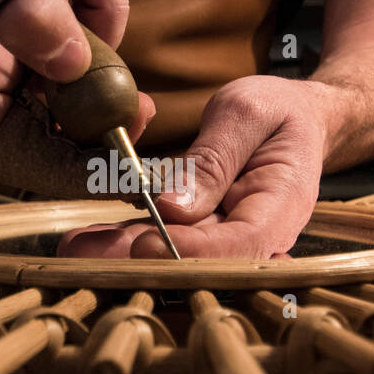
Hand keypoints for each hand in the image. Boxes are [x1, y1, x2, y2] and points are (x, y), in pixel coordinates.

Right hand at [0, 0, 151, 156]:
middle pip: (50, 130)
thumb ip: (28, 5)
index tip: (116, 161)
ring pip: (80, 86)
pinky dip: (100, 8)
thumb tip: (70, 67)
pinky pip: (90, 47)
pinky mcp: (46, 40)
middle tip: (143, 102)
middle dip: (101, 113)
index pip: (7, 146)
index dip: (60, 166)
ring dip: (101, 33)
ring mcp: (16, 59)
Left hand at [59, 75, 350, 258]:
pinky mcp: (204, 232)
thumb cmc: (279, 111)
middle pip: (202, 262)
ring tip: (76, 248)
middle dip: (142, 262)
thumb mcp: (247, 114)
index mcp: (282, 206)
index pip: (241, 244)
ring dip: (124, 255)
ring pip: (176, 257)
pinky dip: (126, 239)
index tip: (147, 242)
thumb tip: (174, 208)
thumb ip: (212, 160)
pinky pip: (166, 240)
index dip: (193, 250)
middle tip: (89, 254)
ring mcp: (229, 238)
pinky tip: (87, 239)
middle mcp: (258, 235)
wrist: (298, 120)